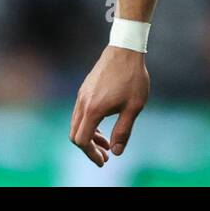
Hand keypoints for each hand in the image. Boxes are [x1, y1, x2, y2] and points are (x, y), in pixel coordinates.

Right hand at [69, 45, 150, 164]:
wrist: (125, 49)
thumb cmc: (132, 77)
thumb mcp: (134, 107)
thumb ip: (124, 130)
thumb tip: (116, 151)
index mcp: (93, 110)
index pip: (83, 141)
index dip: (91, 154)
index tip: (104, 161)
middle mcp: (82, 103)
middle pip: (76, 135)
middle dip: (89, 148)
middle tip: (106, 155)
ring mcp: (81, 95)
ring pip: (77, 124)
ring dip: (89, 136)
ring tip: (107, 142)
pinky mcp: (85, 89)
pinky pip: (80, 113)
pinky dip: (89, 124)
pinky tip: (103, 125)